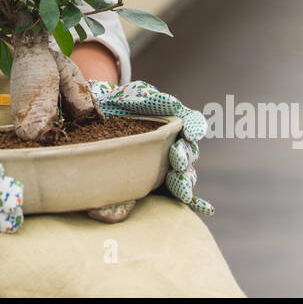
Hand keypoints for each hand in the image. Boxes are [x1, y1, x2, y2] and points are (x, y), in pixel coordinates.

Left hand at [87, 79, 213, 216]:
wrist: (97, 119)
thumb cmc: (121, 104)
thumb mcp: (135, 94)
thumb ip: (149, 97)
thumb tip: (168, 103)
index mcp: (175, 120)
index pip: (192, 123)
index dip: (194, 127)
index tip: (190, 132)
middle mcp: (175, 144)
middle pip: (188, 152)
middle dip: (184, 157)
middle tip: (177, 159)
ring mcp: (167, 165)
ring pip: (184, 174)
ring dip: (185, 181)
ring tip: (182, 189)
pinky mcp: (156, 183)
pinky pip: (175, 194)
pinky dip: (195, 202)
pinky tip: (205, 208)